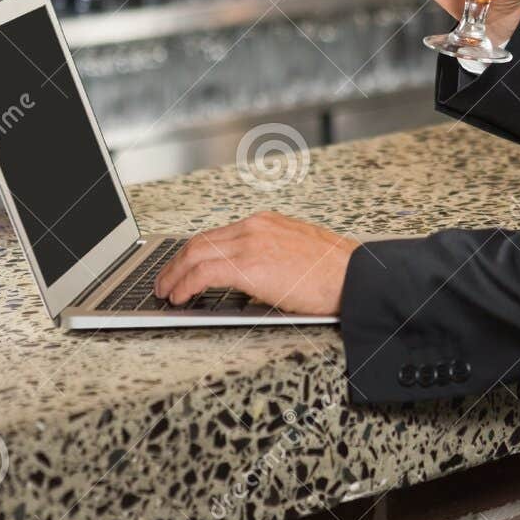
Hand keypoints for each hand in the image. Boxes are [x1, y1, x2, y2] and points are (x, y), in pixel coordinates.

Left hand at [154, 212, 358, 318]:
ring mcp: (250, 244)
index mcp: (265, 223)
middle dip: (176, 262)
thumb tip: (250, 278)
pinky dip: (185, 284)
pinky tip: (179, 296)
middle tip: (165, 280)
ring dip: (174, 274)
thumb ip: (270, 256)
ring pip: (195, 253)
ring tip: (166, 291)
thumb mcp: (297, 253)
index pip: (216, 235)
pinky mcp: (249, 265)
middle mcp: (254, 227)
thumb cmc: (334, 272)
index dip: (193, 253)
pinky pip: (203, 272)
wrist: (353, 275)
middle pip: (199, 241)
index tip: (183, 266)